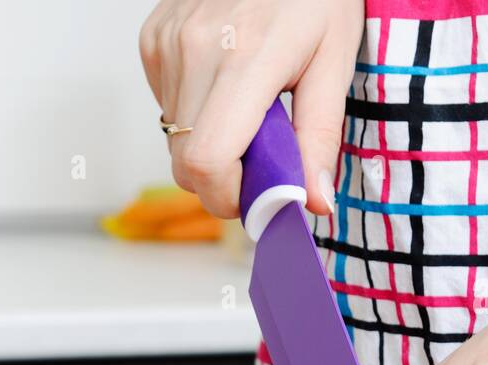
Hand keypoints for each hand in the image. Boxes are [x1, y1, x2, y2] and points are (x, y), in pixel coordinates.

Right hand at [138, 0, 363, 216]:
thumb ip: (319, 138)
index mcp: (245, 59)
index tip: (255, 197)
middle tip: (260, 157)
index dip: (227, 197)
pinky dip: (194, 110)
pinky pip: (166, 105)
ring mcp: (166, 43)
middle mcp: (195, 50)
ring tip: (247, 104)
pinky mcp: (152, 39)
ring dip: (209, 140)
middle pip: (184, 162)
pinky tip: (224, 79)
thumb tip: (312, 203)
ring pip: (174, 137)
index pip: (206, 163)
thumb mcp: (334, 61)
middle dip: (220, 178)